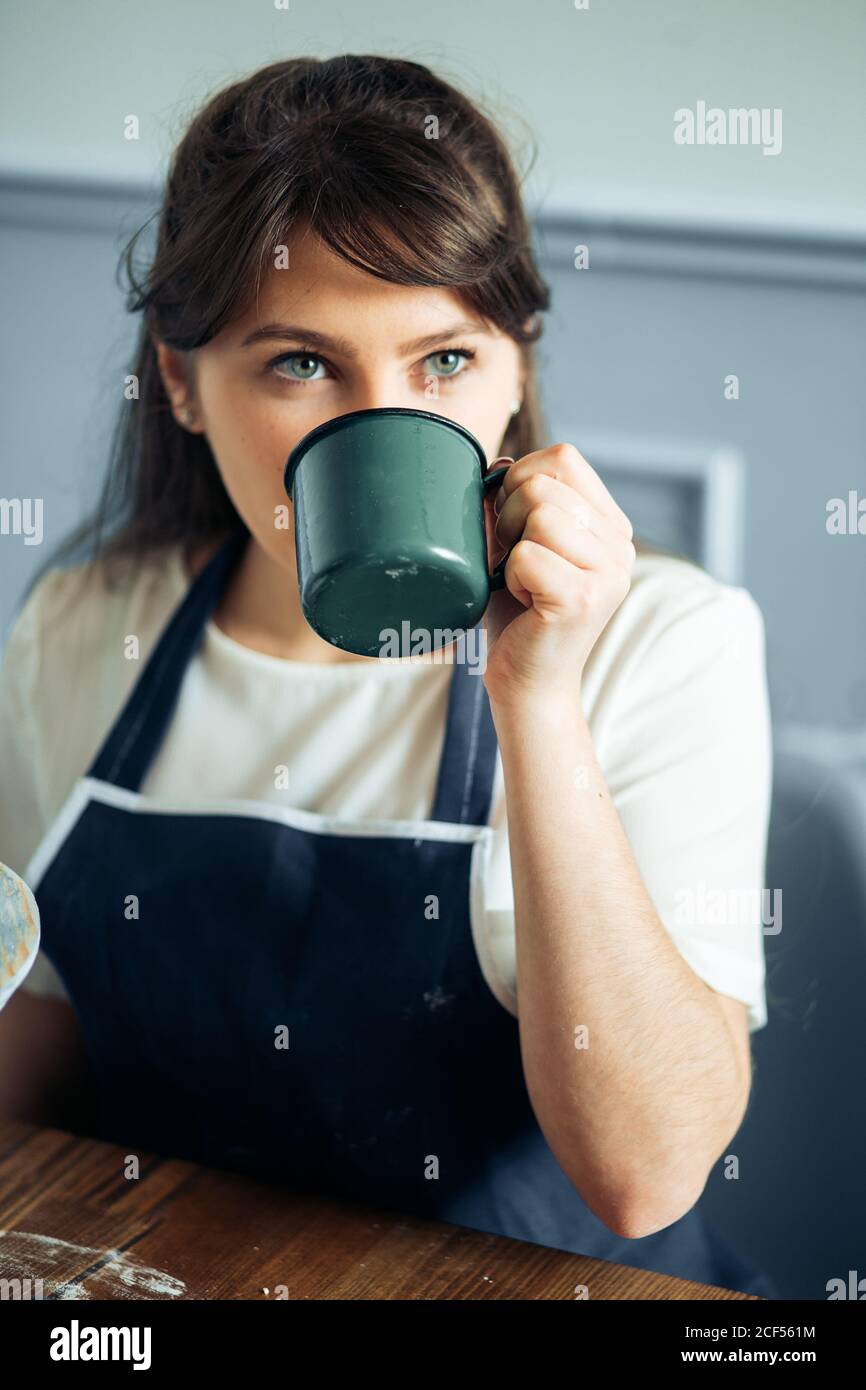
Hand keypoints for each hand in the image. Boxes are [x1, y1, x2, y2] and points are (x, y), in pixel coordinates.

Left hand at [481, 443, 634, 707]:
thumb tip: (502, 464)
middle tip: (514, 561)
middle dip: (508, 515)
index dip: (521, 477)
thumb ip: (519, 503)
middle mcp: (620, 545)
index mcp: (610, 524)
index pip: (563, 457)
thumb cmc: (517, 615)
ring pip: (538, 513)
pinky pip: (526, 555)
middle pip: (544, 481)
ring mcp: (608, 572)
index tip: (513, 525)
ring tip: (522, 582)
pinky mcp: (584, 599)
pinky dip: (510, 577)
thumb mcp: (521, 546)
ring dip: (510, 548)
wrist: (528, 685)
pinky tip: (526, 602)